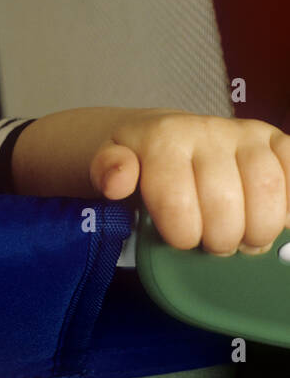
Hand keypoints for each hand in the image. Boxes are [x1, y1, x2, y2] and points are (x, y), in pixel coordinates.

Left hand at [90, 111, 289, 253]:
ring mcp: (246, 134)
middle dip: (220, 237)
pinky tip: (278, 222)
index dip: (181, 232)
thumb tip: (116, 182)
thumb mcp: (105, 164)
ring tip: (243, 240)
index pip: (177, 199)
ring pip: (268, 189)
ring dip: (258, 228)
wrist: (158, 135)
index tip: (179, 241)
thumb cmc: (135, 160)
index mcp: (163, 139)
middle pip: (226, 200)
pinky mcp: (274, 140)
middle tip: (213, 246)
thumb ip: (107, 172)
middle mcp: (208, 131)